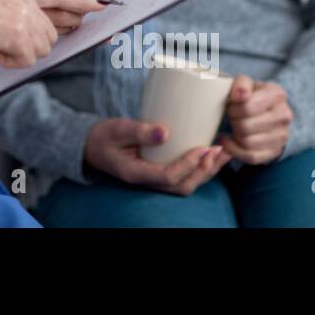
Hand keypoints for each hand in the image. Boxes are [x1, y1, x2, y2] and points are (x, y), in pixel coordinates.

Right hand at [0, 0, 98, 67]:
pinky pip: (26, 60)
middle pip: (50, 32)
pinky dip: (10, 60)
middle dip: (34, 42)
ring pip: (41, 47)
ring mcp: (25, 17)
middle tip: (8, 39)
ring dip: (20, 52)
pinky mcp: (19, 35)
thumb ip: (18, 6)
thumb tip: (34, 30)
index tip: (103, 3)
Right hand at [84, 117, 231, 195]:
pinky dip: (200, 168)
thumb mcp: (117, 128)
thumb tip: (165, 132)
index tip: (203, 147)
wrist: (92, 147)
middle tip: (220, 150)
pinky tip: (210, 154)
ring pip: (185, 185)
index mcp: (136, 173)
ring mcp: (154, 179)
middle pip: (182, 186)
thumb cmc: (103, 136)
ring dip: (207, 171)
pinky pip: (183, 177)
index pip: (168, 176)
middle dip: (205, 170)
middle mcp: (147, 181)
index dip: (189, 164)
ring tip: (223, 152)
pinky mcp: (159, 172)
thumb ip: (139, 131)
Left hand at [218, 76, 291, 163]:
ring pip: (248, 143)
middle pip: (246, 127)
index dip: (233, 109)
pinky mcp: (275, 151)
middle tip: (231, 117)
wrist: (266, 110)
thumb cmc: (251, 95)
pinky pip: (251, 157)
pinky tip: (229, 141)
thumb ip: (241, 84)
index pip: (247, 108)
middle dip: (233, 122)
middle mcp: (284, 115)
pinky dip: (235, 150)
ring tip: (233, 127)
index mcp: (276, 94)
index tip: (230, 107)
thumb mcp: (245, 83)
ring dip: (234, 136)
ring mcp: (282, 136)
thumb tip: (239, 95)